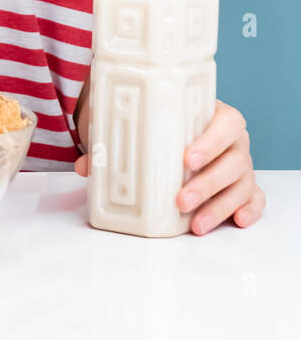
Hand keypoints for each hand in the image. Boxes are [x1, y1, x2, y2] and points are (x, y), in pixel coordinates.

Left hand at [75, 100, 265, 233]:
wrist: (159, 126)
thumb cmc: (151, 121)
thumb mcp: (131, 124)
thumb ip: (110, 140)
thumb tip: (85, 166)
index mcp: (212, 115)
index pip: (226, 122)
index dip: (211, 142)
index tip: (187, 160)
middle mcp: (232, 139)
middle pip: (235, 159)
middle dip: (208, 183)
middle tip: (181, 200)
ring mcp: (239, 163)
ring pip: (242, 183)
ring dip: (220, 205)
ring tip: (196, 225)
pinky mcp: (241, 185)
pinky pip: (253, 197)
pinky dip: (249, 209)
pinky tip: (238, 222)